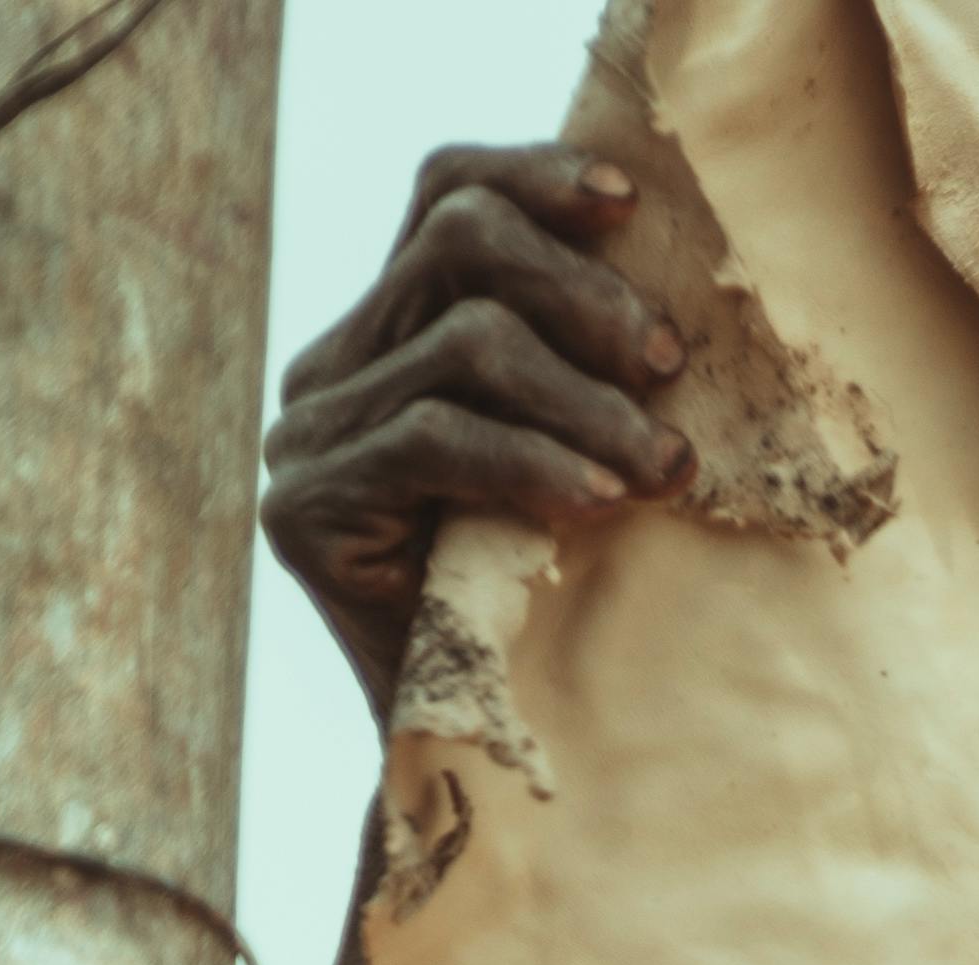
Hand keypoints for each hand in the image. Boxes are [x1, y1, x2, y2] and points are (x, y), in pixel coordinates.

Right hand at [262, 145, 691, 719]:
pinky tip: (597, 501)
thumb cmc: (553, 617)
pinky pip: (435, 442)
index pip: (446, 197)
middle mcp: (332, 371)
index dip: (537, 177)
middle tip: (670, 371)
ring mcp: (306, 438)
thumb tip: (672, 302)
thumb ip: (580, 372)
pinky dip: (532, 462)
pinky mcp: (305, 512)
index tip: (632, 209)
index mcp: (388, 336)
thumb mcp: (576, 466)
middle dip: (584, 296)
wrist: (481, 774)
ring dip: (587, 401)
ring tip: (663, 470)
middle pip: (458, 245)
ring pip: (463, 345)